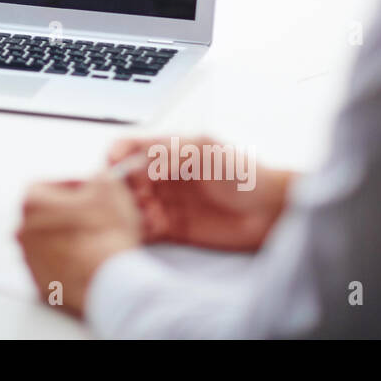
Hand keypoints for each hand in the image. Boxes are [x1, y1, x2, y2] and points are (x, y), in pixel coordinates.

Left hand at [17, 176, 141, 315]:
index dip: (77, 186)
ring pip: (51, 241)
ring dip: (71, 237)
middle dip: (71, 212)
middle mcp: (22, 231)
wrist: (109, 280)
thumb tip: (99, 179)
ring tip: (97, 239)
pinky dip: (71, 262)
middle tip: (96, 215)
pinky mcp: (41, 283)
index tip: (93, 192)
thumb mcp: (108, 187)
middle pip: (49, 214)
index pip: (53, 185)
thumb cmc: (105, 231)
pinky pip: (56, 266)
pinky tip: (92, 259)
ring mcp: (30, 260)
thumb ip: (98, 177)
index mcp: (32, 201)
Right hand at [108, 135, 294, 251]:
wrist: (269, 210)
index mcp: (166, 152)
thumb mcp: (204, 150)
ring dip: (124, 211)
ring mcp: (164, 203)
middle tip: (122, 198)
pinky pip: (143, 229)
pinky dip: (135, 230)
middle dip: (116, 188)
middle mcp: (161, 176)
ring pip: (128, 205)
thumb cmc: (242, 173)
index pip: (128, 149)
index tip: (110, 168)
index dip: (115, 156)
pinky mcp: (171, 229)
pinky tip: (141, 231)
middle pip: (123, 180)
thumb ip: (168, 151)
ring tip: (133, 216)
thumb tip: (136, 160)